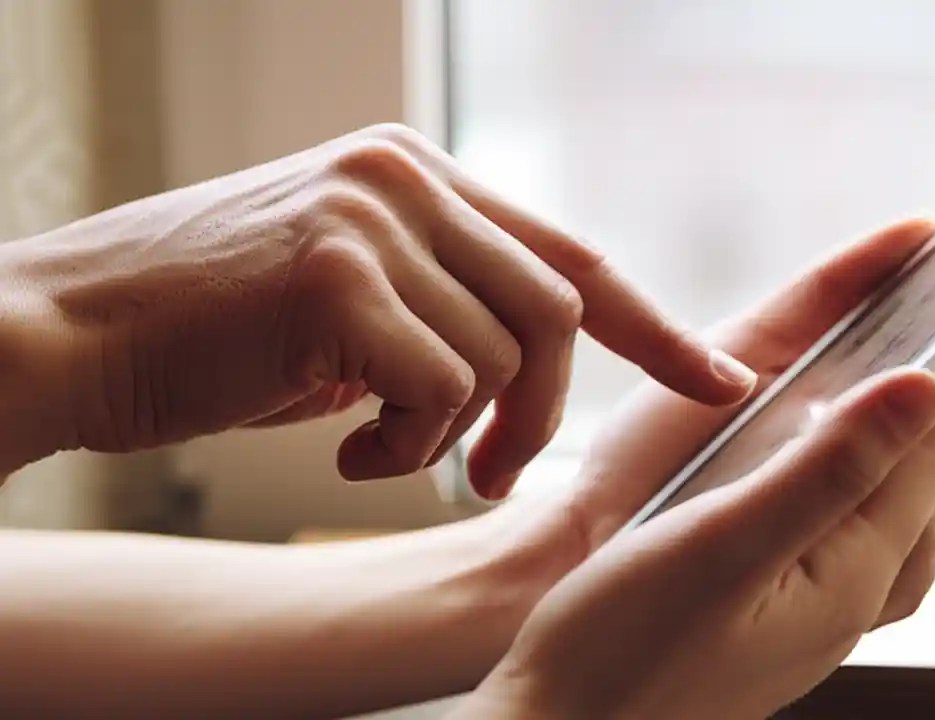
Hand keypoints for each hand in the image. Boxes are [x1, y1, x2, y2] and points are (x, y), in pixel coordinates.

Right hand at [0, 124, 753, 492]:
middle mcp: (405, 176)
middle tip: (496, 474)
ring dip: (458, 434)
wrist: (67, 334)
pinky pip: (440, 385)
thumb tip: (533, 367)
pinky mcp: (337, 272)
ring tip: (381, 452)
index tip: (717, 379)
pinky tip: (345, 454)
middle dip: (546, 413)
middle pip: (558, 307)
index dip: (654, 327)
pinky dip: (410, 444)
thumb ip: (442, 309)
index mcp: (418, 175)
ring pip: (504, 355)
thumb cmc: (212, 338)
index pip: (570, 253)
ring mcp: (373, 216)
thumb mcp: (350, 307)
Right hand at [444, 219, 934, 716]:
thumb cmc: (621, 647)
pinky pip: (876, 513)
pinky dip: (896, 456)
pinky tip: (883, 447)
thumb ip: (826, 467)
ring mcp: (830, 599)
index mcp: (854, 569)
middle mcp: (859, 587)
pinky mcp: (793, 600)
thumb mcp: (722, 548)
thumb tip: (923, 386)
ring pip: (917, 491)